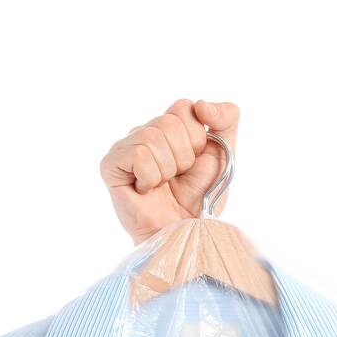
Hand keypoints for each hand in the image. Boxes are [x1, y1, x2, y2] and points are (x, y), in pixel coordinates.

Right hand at [100, 98, 239, 244]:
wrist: (186, 232)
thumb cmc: (201, 198)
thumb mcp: (224, 154)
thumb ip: (226, 119)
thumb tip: (200, 104)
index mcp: (169, 127)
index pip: (184, 107)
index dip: (197, 138)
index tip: (195, 161)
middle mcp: (144, 133)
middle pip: (169, 121)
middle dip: (184, 156)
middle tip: (178, 178)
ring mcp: (125, 148)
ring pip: (153, 136)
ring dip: (169, 168)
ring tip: (164, 185)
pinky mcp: (111, 165)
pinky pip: (138, 154)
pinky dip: (152, 176)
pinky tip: (147, 190)